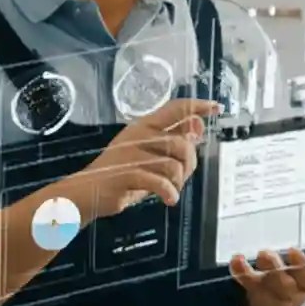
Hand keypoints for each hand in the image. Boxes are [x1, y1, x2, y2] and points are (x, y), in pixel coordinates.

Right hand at [74, 98, 221, 217]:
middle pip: (182, 143)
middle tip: (182, 176)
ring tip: (171, 189)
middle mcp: (139, 135)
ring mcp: (132, 155)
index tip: (216, 107)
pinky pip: (160, 183)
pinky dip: (169, 192)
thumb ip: (172, 139)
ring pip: (174, 165)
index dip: (197, 106)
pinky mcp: (128, 174)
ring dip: (178, 182)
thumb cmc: (121, 172)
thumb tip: (198, 125)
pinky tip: (169, 198)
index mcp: (144, 125)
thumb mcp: (148, 152)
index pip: (176, 108)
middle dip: (189, 164)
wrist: (88, 191)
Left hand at [230, 246, 304, 305]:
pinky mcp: (256, 295)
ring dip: (274, 270)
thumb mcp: (299, 257)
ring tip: (265, 254)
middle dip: (302, 267)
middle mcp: (302, 286)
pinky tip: (237, 260)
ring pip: (281, 286)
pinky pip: (250, 285)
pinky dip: (243, 271)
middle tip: (293, 251)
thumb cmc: (287, 270)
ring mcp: (279, 294)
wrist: (262, 302)